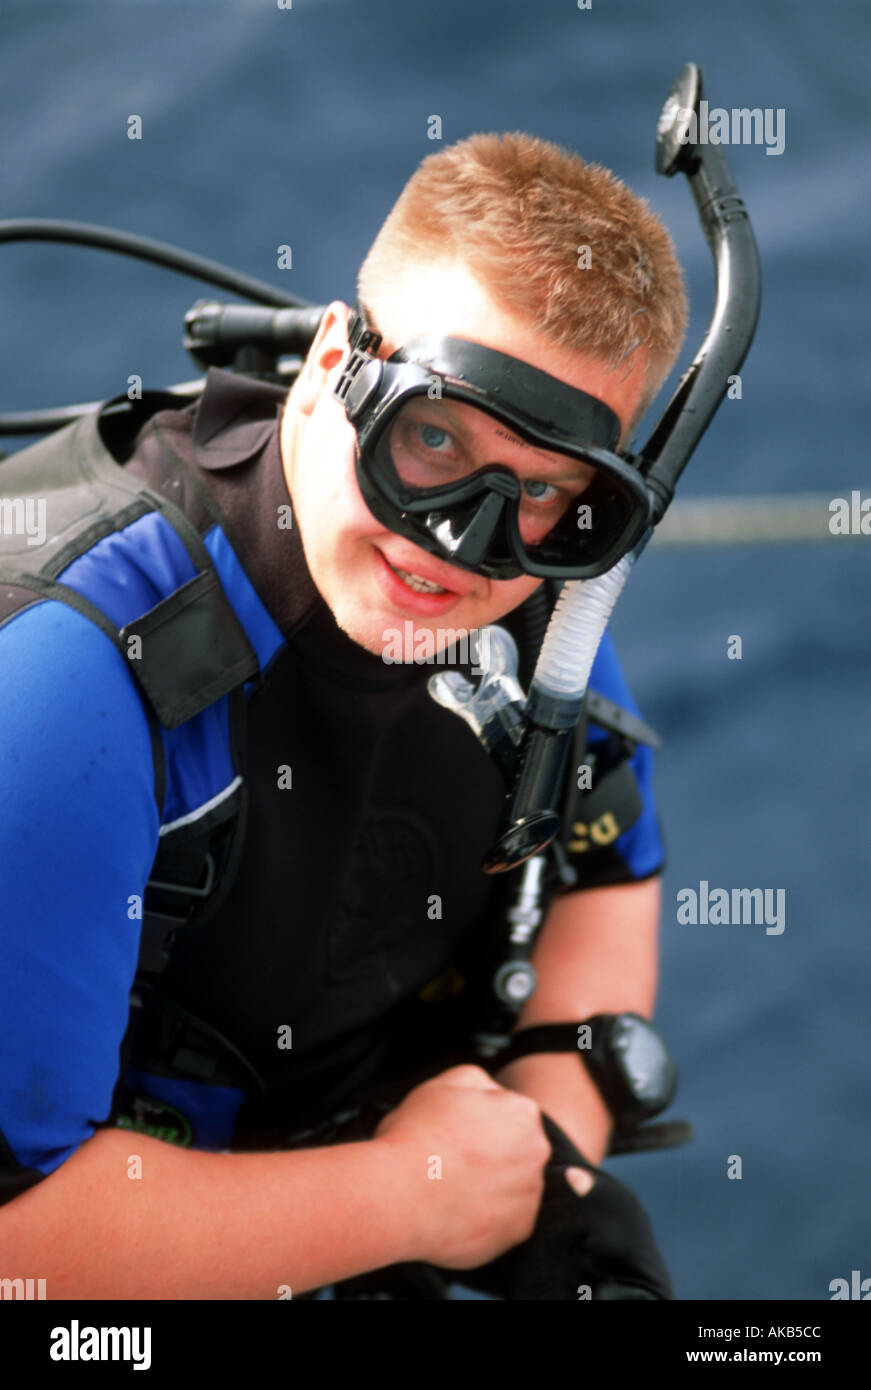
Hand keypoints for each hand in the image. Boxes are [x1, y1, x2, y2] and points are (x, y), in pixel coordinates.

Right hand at [373, 1064, 551, 1269]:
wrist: (399, 1196)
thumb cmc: (416, 1135)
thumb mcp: (442, 1085)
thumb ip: (478, 1082)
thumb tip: (492, 1093)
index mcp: (522, 1111)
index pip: (507, 1113)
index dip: (476, 1122)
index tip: (453, 1133)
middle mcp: (538, 1150)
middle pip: (516, 1149)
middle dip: (491, 1153)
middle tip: (452, 1161)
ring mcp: (531, 1192)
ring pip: (513, 1185)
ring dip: (491, 1185)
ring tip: (452, 1188)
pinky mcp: (520, 1229)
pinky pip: (507, 1219)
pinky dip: (487, 1217)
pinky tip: (458, 1211)